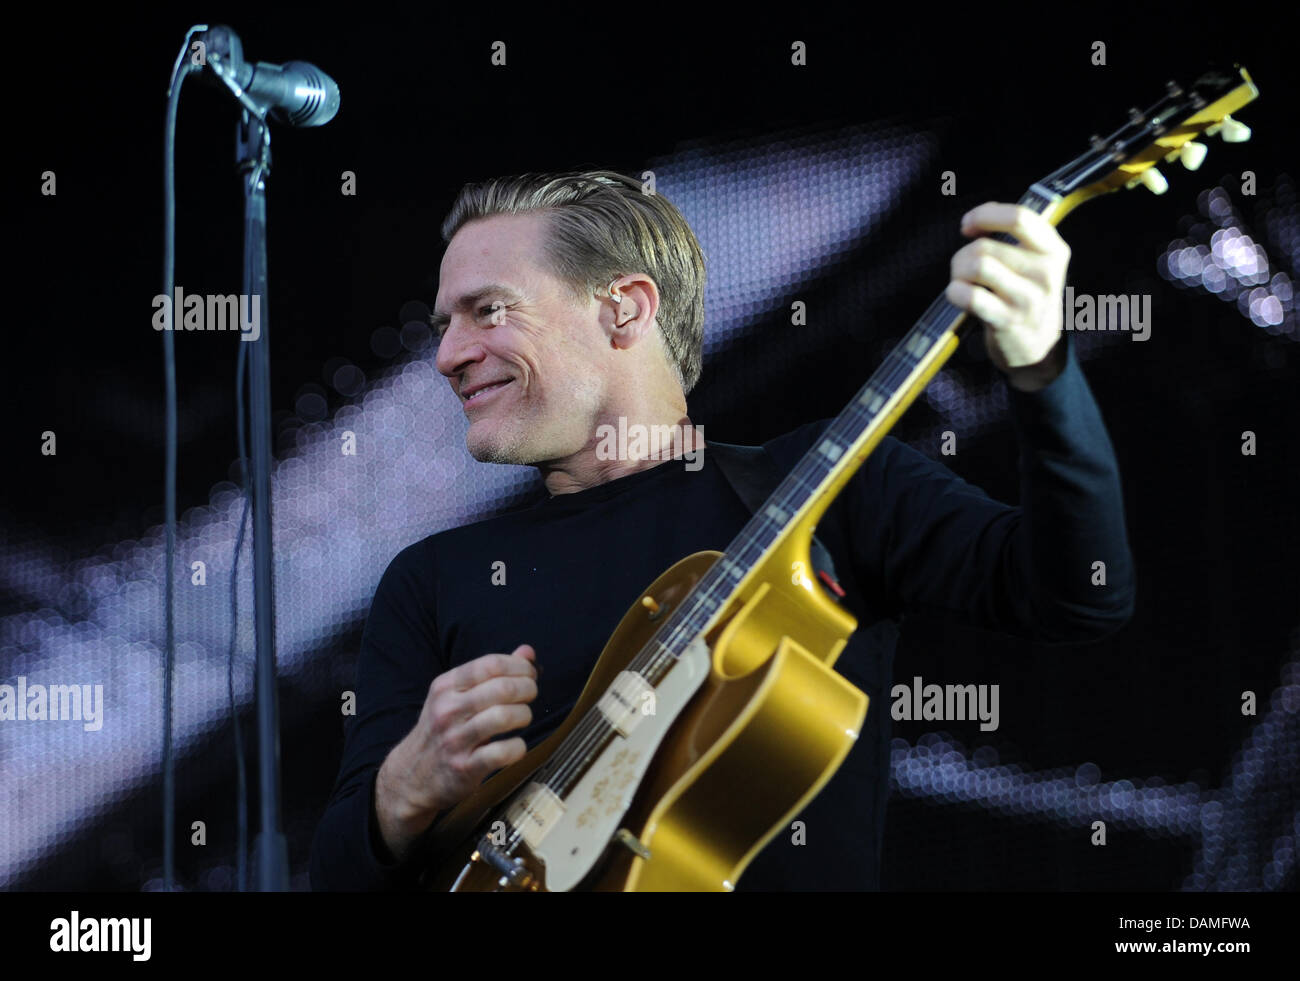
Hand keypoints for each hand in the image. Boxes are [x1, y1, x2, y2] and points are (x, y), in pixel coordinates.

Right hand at [375, 644, 537, 859]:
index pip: (490, 664)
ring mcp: (454, 740)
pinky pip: (502, 752)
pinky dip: (518, 747)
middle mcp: (447, 710)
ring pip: (503, 717)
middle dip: (527, 688)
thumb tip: (527, 652)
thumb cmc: (443, 729)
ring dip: (524, 715)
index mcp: (445, 686)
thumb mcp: (456, 695)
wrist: (410, 777)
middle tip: (530, 695)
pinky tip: (516, 745)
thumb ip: (493, 673)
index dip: (519, 666)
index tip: (530, 674)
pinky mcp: (464, 767)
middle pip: (501, 688)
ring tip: (523, 718)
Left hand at [945, 202, 1068, 391]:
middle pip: (986, 246)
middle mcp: (1045, 273)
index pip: (1018, 217)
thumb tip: (975, 220)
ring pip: (977, 266)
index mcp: (1054, 250)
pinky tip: (957, 295)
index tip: (968, 226)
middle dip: (963, 254)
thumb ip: (1016, 237)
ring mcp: (1028, 298)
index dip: (984, 215)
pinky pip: (970, 296)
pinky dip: (954, 292)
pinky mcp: (1007, 321)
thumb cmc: (1027, 296)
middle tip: (963, 269)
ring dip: (958, 271)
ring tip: (961, 281)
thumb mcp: (1038, 264)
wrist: (1039, 348)